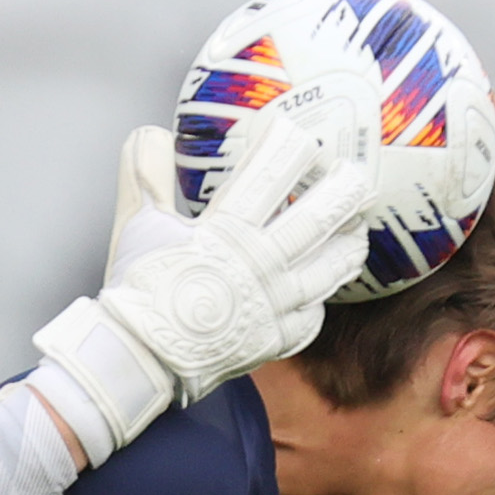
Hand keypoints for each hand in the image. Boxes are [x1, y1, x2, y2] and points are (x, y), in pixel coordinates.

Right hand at [28, 108, 375, 464]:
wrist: (139, 361)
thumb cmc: (139, 292)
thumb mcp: (139, 224)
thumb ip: (147, 174)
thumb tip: (152, 134)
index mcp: (230, 229)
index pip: (274, 168)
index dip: (287, 141)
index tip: (287, 133)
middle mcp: (262, 264)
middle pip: (320, 217)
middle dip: (345, 189)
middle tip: (354, 175)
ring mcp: (273, 306)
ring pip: (330, 268)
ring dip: (347, 244)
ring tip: (355, 229)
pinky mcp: (273, 341)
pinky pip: (312, 318)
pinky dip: (318, 301)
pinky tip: (318, 290)